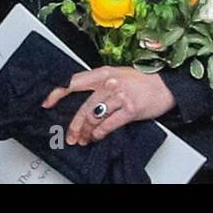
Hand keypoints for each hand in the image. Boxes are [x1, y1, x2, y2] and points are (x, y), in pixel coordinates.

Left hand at [42, 67, 175, 145]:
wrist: (166, 86)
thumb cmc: (141, 81)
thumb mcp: (118, 75)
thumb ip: (99, 84)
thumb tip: (81, 100)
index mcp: (104, 73)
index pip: (75, 81)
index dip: (58, 92)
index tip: (47, 102)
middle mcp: (110, 83)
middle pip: (83, 106)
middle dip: (74, 125)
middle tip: (70, 136)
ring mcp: (120, 96)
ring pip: (94, 117)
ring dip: (86, 132)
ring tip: (84, 139)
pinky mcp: (130, 109)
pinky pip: (109, 125)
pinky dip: (100, 133)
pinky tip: (97, 136)